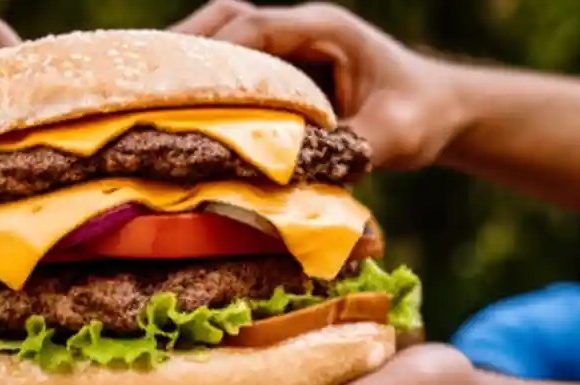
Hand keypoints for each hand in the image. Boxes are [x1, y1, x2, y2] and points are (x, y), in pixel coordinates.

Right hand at [171, 0, 462, 168]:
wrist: (440, 109)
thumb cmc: (421, 118)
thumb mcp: (394, 137)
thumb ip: (351, 148)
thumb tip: (298, 172)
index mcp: (324, 29)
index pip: (256, 27)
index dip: (213, 49)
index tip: (174, 75)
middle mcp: (301, 28)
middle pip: (227, 18)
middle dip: (184, 45)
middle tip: (139, 78)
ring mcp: (290, 44)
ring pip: (225, 33)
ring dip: (189, 58)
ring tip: (146, 89)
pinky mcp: (283, 66)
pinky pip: (235, 59)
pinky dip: (205, 77)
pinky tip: (176, 106)